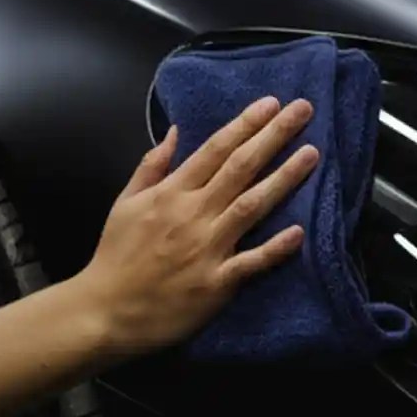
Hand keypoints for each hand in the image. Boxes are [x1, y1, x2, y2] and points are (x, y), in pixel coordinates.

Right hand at [76, 97, 318, 357]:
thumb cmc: (116, 256)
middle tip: (303, 110)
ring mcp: (207, 249)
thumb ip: (151, 165)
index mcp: (171, 192)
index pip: (215, 149)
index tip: (272, 103)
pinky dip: (275, 248)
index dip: (245, 124)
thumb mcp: (125, 202)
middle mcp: (193, 214)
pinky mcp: (216, 284)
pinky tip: (299, 231)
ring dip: (284, 178)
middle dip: (274, 136)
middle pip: (240, 167)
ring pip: (251, 205)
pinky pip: (251, 262)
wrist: (105, 312)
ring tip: (311, 153)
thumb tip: (176, 131)